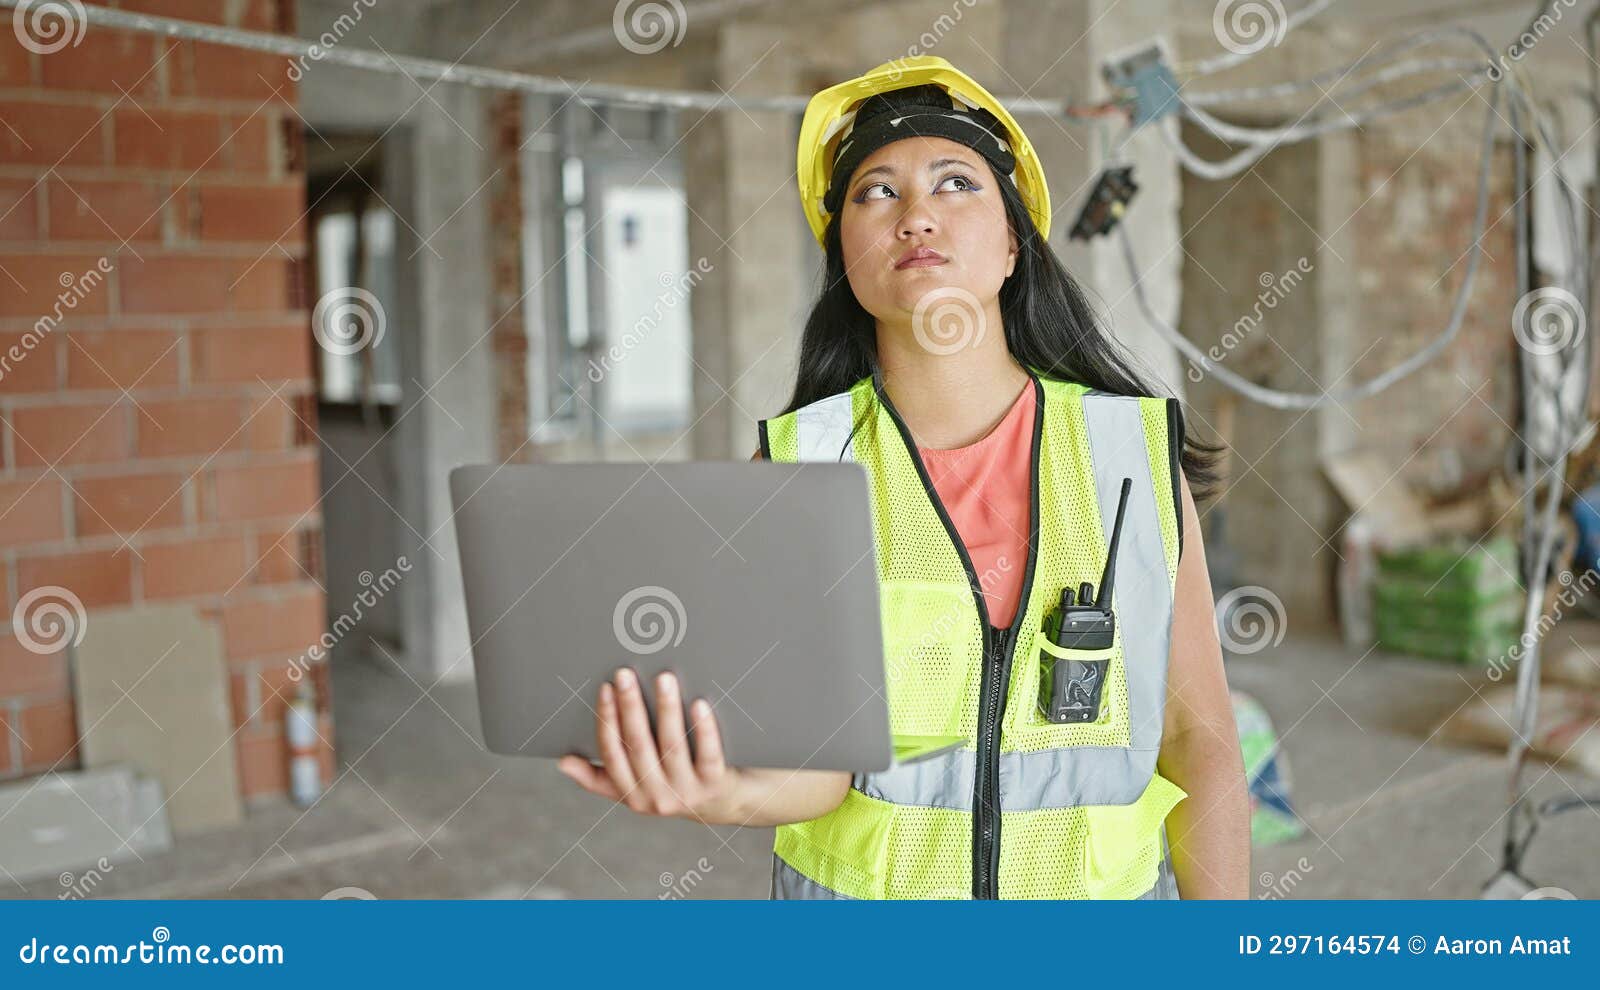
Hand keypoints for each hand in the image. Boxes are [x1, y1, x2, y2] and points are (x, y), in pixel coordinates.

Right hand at [556, 667, 744, 823]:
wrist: (727, 807)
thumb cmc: (676, 786)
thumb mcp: (636, 789)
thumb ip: (600, 777)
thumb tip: (563, 762)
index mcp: (632, 794)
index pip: (613, 752)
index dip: (607, 719)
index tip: (606, 687)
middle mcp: (656, 796)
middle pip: (639, 745)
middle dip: (630, 707)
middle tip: (625, 674)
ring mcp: (687, 792)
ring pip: (672, 746)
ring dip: (666, 710)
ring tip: (664, 678)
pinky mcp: (715, 784)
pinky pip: (708, 754)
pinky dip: (703, 729)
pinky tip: (699, 703)